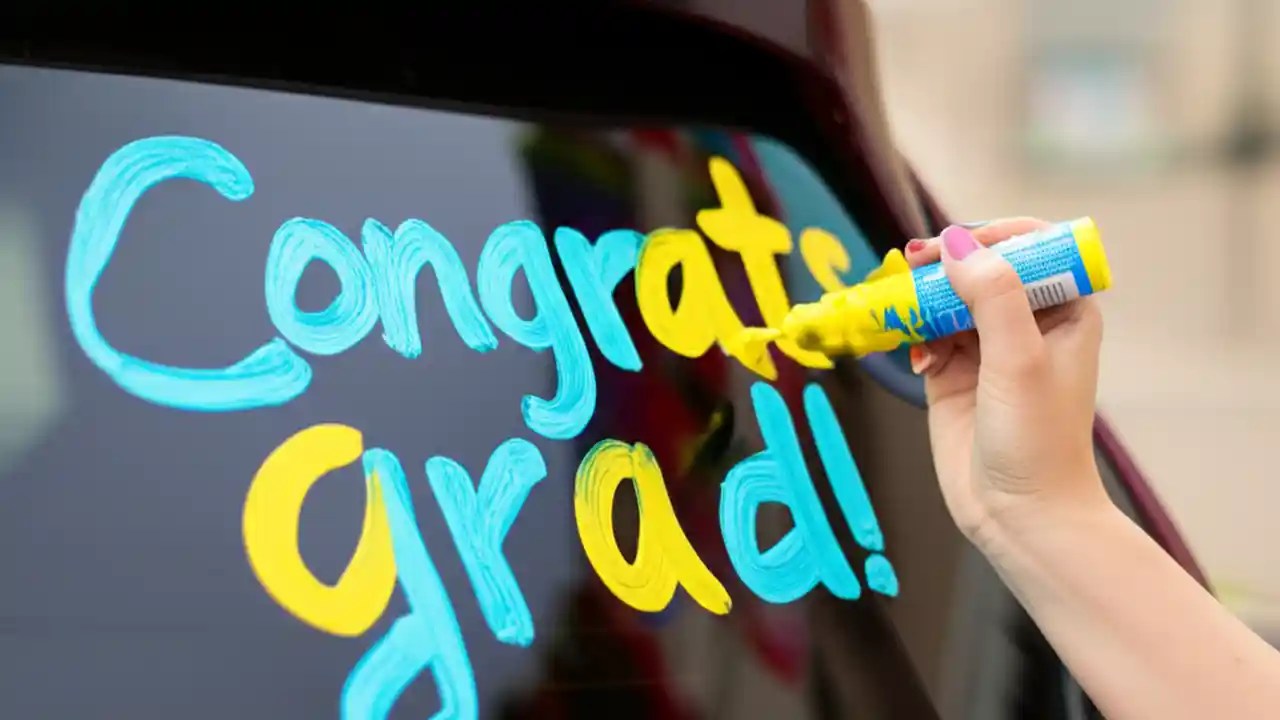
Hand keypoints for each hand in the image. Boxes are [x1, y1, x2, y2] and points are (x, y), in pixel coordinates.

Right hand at [904, 219, 1109, 548]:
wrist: (1019, 515)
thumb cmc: (1038, 440)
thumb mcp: (1019, 359)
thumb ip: (991, 296)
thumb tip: (953, 245)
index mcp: (1063, 310)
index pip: (1030, 247)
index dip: (992, 236)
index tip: (954, 244)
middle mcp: (1026, 323)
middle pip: (979, 268)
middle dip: (945, 263)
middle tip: (911, 263)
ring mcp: (987, 349)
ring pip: (946, 299)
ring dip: (921, 298)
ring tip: (898, 306)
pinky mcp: (953, 374)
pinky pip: (926, 334)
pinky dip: (913, 335)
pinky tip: (916, 358)